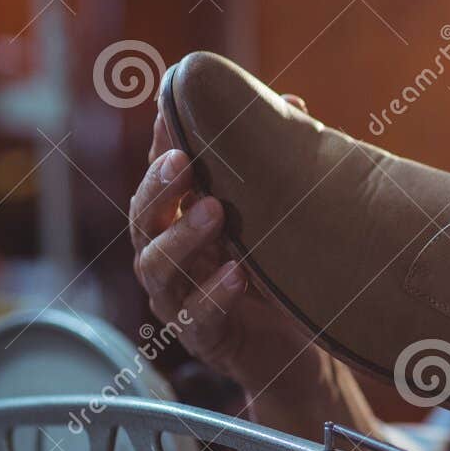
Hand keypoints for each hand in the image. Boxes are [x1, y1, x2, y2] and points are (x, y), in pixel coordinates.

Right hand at [127, 100, 379, 434]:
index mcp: (180, 219)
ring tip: (213, 212)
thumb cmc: (284, 273)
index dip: (161, 146)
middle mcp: (169, 256)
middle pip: (144, 217)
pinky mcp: (201, 338)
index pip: (160, 178)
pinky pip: (197, 317)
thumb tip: (293, 103)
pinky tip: (239, 275)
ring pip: (159, 266)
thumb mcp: (281, 214)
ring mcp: (177, 299)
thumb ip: (278, 164)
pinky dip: (215, 295)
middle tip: (183, 161)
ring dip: (184, 237)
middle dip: (159, 188)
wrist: (305, 348)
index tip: (172, 113)